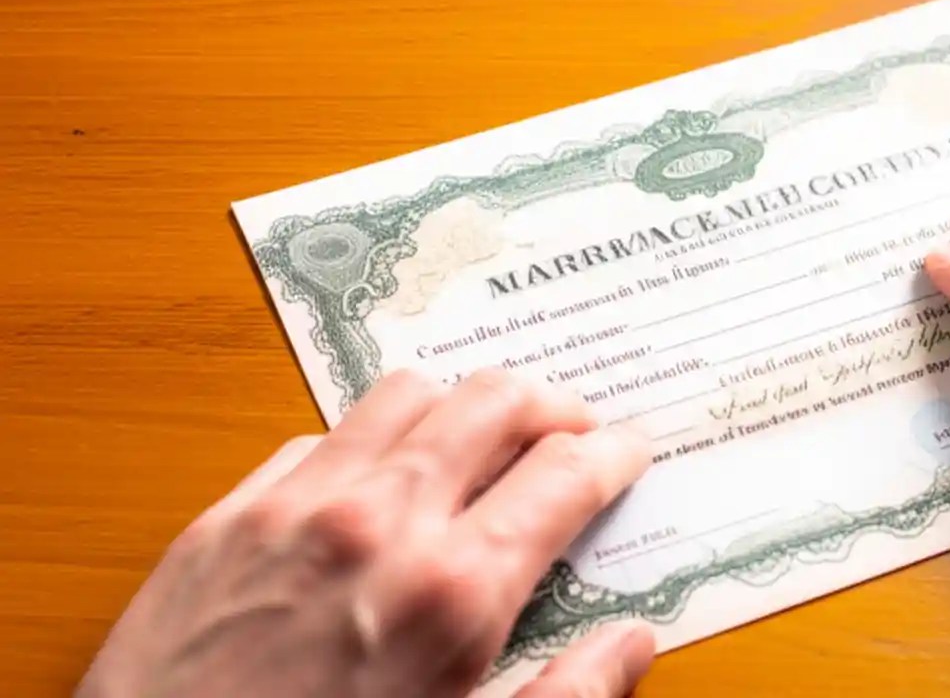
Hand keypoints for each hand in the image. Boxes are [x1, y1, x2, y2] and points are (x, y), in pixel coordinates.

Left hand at [76, 368, 655, 697]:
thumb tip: (633, 643)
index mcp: (456, 593)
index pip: (564, 474)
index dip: (614, 454)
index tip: (629, 451)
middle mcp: (382, 523)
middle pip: (494, 402)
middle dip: (551, 404)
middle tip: (570, 430)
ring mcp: (297, 507)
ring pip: (408, 393)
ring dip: (461, 404)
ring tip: (481, 438)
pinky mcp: (229, 514)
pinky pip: (321, 437)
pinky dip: (370, 441)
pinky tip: (378, 479)